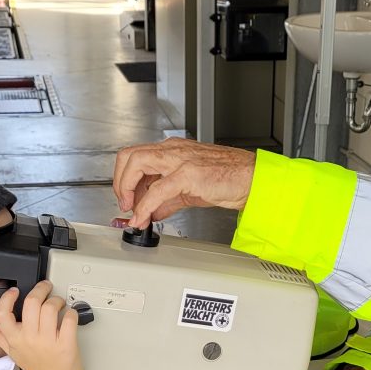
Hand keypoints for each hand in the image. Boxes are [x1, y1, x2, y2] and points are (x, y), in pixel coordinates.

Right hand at [0, 281, 82, 369]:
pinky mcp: (66, 344)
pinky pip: (69, 319)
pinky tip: (69, 314)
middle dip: (40, 289)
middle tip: (45, 287)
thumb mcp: (12, 352)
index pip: (2, 314)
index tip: (14, 291)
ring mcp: (48, 341)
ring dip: (57, 300)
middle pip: (31, 303)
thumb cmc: (35, 368)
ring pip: (51, 308)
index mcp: (15, 339)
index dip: (6, 298)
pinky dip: (71, 312)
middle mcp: (30, 339)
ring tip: (58, 302)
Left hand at [112, 138, 255, 228]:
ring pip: (136, 164)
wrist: (251, 179)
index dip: (124, 179)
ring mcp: (179, 160)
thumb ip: (167, 200)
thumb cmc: (227, 178)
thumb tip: (151, 212)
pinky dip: (144, 206)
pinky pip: (157, 190)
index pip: (134, 157)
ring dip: (126, 190)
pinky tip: (143, 218)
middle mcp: (172, 151)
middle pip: (128, 156)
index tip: (127, 200)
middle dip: (119, 183)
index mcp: (171, 151)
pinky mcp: (188, 174)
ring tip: (131, 211)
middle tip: (125, 204)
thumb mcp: (189, 190)